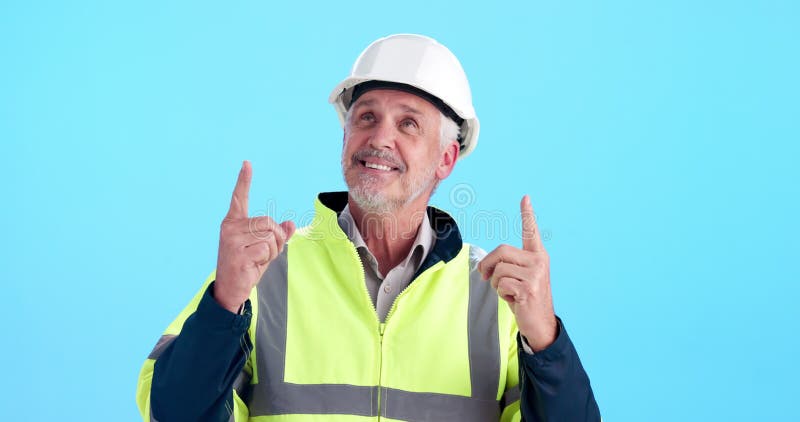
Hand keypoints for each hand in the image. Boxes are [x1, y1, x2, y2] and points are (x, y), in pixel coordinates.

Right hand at [214, 161, 295, 312]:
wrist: (230, 290)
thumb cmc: (247, 266)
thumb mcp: (265, 249)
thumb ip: (277, 235)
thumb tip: (290, 223)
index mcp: (233, 223)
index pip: (239, 198)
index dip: (244, 180)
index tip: (247, 163)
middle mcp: (229, 228)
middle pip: (268, 222)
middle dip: (275, 238)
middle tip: (263, 253)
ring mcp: (231, 241)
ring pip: (269, 235)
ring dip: (272, 250)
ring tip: (256, 259)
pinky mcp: (237, 254)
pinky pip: (265, 249)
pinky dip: (266, 258)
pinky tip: (252, 265)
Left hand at [478, 195, 556, 350]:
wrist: (540, 323)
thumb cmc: (525, 298)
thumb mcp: (520, 278)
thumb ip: (507, 265)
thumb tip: (483, 265)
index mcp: (538, 256)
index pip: (531, 231)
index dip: (527, 214)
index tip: (525, 198)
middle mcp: (539, 261)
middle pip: (501, 250)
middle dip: (487, 264)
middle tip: (484, 276)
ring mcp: (535, 275)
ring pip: (498, 269)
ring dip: (495, 283)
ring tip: (508, 292)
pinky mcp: (529, 289)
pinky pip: (501, 284)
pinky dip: (501, 293)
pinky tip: (513, 300)